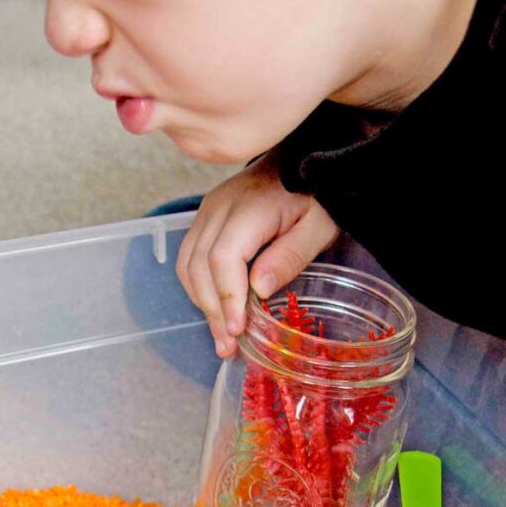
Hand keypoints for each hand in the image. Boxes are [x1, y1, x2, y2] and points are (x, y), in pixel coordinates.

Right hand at [175, 152, 340, 355]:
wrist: (304, 160)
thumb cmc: (316, 195)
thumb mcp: (319, 227)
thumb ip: (290, 256)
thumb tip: (258, 290)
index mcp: (249, 208)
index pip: (223, 258)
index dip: (227, 297)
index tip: (238, 329)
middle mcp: (219, 207)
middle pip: (197, 265)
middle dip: (212, 310)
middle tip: (228, 346)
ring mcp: (208, 211)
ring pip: (187, 264)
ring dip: (202, 302)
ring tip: (222, 335)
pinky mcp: (206, 217)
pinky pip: (189, 256)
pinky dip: (199, 287)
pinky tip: (217, 308)